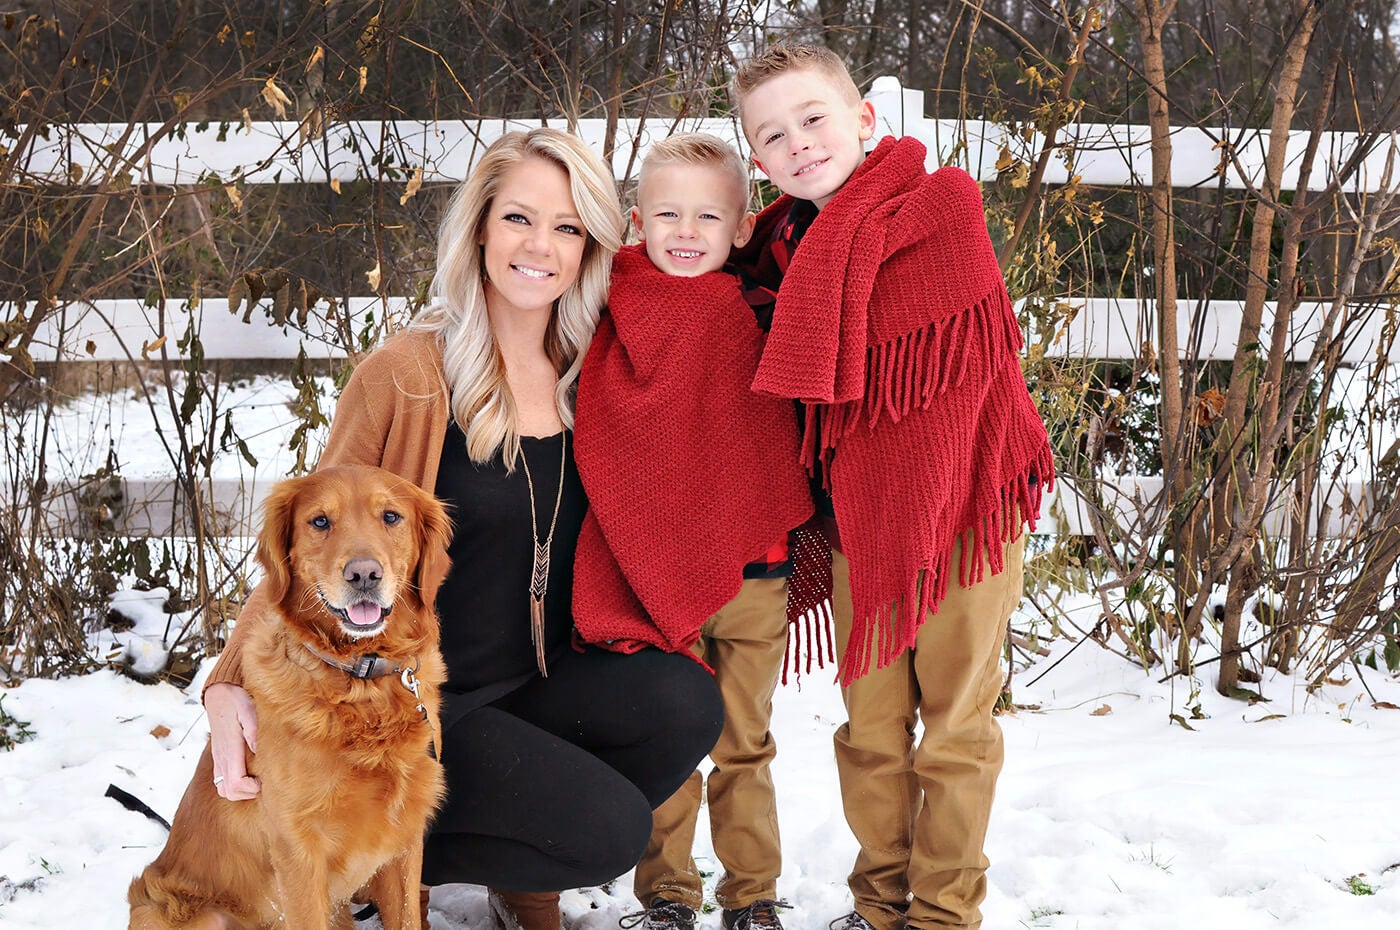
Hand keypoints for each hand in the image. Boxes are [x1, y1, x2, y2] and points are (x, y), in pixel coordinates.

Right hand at [205, 682, 260, 799]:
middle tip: (264, 781)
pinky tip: (250, 773)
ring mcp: (219, 758)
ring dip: (240, 791)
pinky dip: (235, 784)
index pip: (235, 783)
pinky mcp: (219, 756)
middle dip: (248, 793)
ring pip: (223, 789)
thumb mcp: (248, 709)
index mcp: (230, 749)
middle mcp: (222, 757)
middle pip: (229, 792)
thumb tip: (259, 750)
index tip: (264, 781)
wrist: (218, 692)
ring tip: (257, 779)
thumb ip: (253, 730)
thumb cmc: (236, 699)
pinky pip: (222, 779)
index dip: (251, 789)